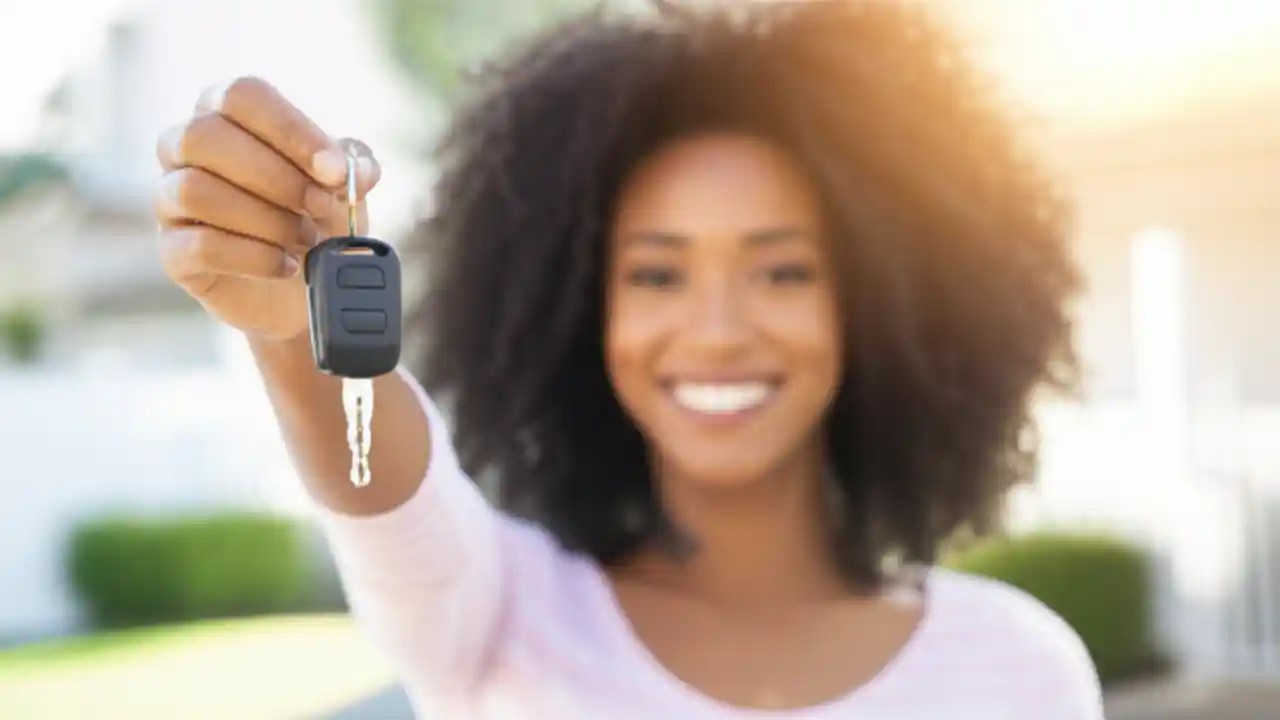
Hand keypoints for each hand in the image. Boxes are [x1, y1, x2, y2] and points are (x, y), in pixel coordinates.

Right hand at [154, 76, 380, 340]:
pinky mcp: (172, 251)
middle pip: (207, 136)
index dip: (291, 130)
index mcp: (226, 114)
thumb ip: (352, 167)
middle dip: (277, 176)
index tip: (334, 170)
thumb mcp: (342, 187)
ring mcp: (170, 198)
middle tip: (320, 206)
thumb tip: (359, 169)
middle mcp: (185, 147)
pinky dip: (252, 257)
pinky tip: (285, 266)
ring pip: (195, 189)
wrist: (302, 291)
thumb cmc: (315, 219)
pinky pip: (197, 245)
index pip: (242, 95)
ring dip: (264, 218)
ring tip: (304, 239)